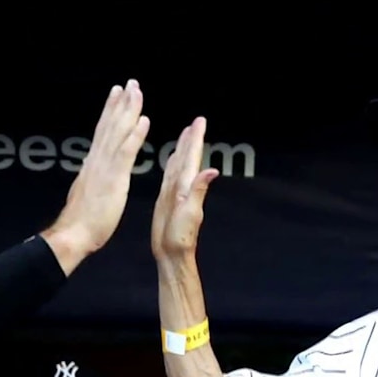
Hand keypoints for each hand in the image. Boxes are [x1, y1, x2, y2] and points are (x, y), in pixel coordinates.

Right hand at [42, 80, 149, 268]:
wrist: (73, 234)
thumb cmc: (81, 221)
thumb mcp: (85, 191)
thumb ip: (89, 175)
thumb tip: (89, 164)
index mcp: (92, 163)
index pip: (102, 131)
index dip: (110, 111)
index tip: (116, 94)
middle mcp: (97, 160)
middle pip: (110, 125)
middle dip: (120, 102)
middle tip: (129, 83)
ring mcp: (105, 167)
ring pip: (118, 132)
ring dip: (129, 110)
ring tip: (136, 91)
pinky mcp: (114, 178)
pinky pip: (126, 152)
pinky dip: (135, 134)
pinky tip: (144, 120)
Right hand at [152, 116, 218, 260]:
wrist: (171, 254)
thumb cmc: (181, 238)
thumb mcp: (191, 213)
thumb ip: (199, 191)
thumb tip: (212, 170)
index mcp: (188, 187)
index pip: (193, 158)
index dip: (196, 140)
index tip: (199, 122)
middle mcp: (183, 187)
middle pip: (187, 158)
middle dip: (191, 140)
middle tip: (196, 122)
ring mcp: (174, 193)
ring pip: (178, 164)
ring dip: (182, 149)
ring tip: (186, 134)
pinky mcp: (165, 199)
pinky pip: (168, 176)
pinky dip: (171, 164)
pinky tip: (172, 158)